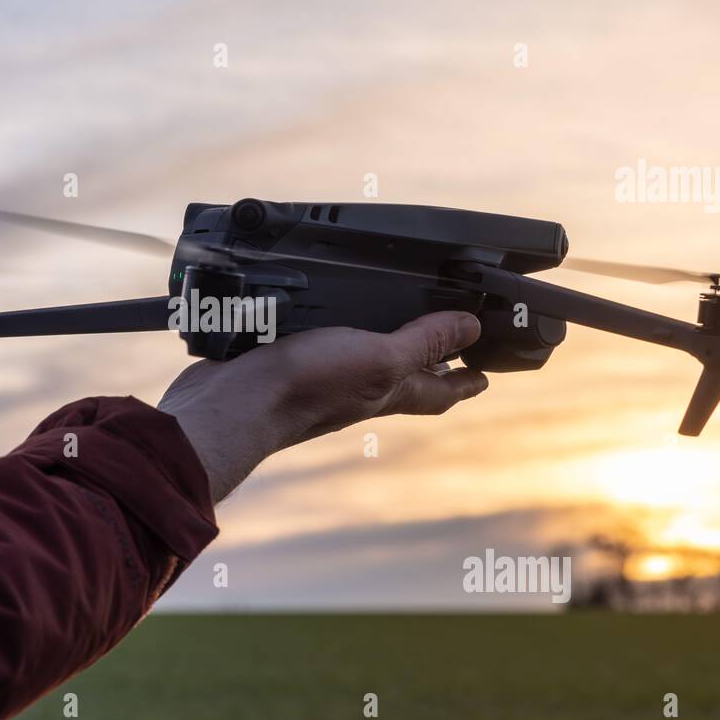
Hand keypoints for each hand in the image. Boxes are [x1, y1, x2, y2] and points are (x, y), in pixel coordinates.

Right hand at [157, 311, 488, 503]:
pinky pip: (320, 345)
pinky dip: (330, 331)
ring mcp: (321, 378)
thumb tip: (471, 328)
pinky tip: (322, 316)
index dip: (466, 382)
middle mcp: (357, 388)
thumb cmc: (307, 389)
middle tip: (444, 342)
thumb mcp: (380, 358)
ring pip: (360, 360)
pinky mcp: (286, 363)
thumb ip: (423, 342)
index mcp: (387, 390)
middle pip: (402, 378)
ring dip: (379, 343)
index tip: (486, 373)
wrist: (233, 404)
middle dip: (425, 361)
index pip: (440, 391)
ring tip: (392, 318)